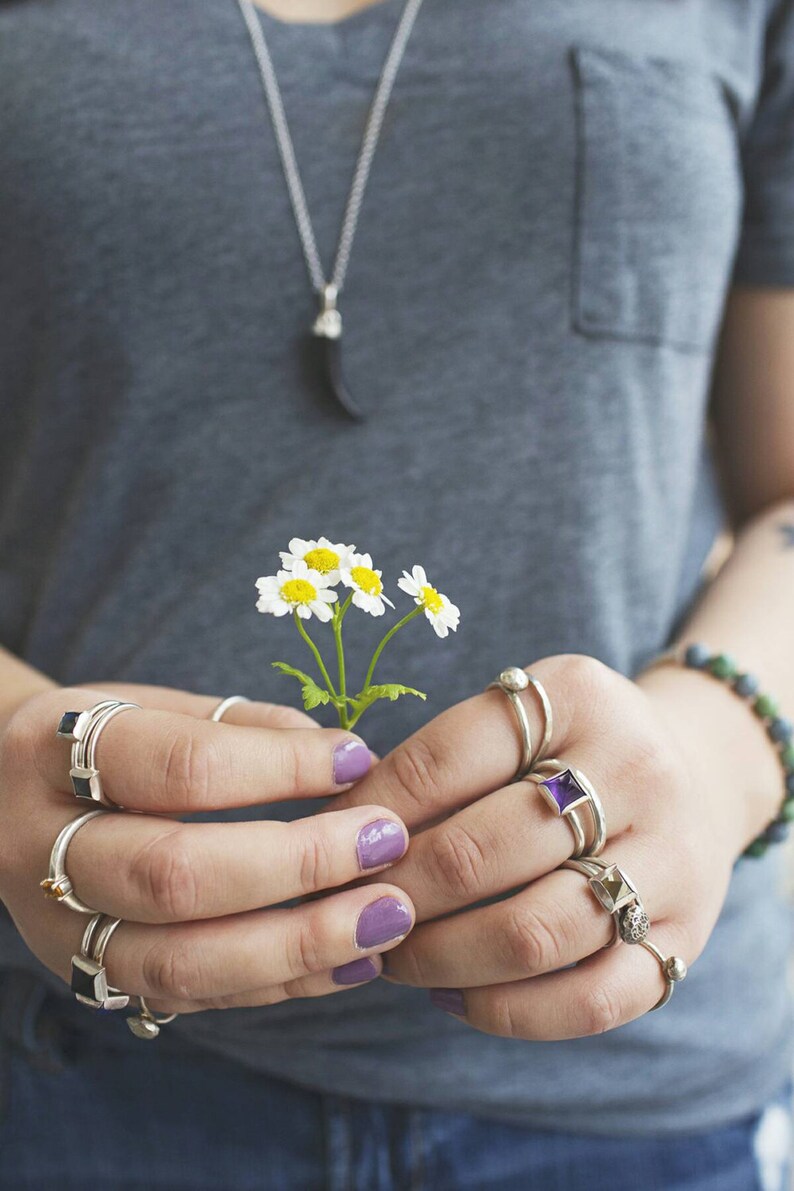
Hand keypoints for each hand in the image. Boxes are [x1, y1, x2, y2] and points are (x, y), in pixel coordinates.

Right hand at [0, 683, 413, 1015]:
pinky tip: (355, 959)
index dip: (280, 768)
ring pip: (179, 962)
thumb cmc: (100, 741)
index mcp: (50, 753)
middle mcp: (41, 849)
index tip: (357, 760)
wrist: (2, 800)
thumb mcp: (150, 703)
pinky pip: (193, 1001)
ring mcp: (60, 930)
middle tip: (386, 842)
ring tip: (388, 916)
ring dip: (298, 945)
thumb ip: (240, 724)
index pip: (180, 768)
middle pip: (175, 875)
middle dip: (297, 865)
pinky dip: (282, 985)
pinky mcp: (92, 981)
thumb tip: (343, 757)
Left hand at [335, 654, 779, 1037]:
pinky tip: (452, 995)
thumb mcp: (522, 713)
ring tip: (392, 955)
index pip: (446, 758)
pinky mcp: (686, 938)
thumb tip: (334, 826)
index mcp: (578, 697)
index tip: (324, 843)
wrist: (697, 774)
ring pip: (534, 932)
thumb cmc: (572, 747)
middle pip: (483, 850)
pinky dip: (508, 1010)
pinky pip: (590, 999)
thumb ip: (443, 757)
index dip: (371, 811)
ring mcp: (670, 859)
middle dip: (396, 891)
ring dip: (440, 955)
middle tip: (348, 909)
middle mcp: (636, 770)